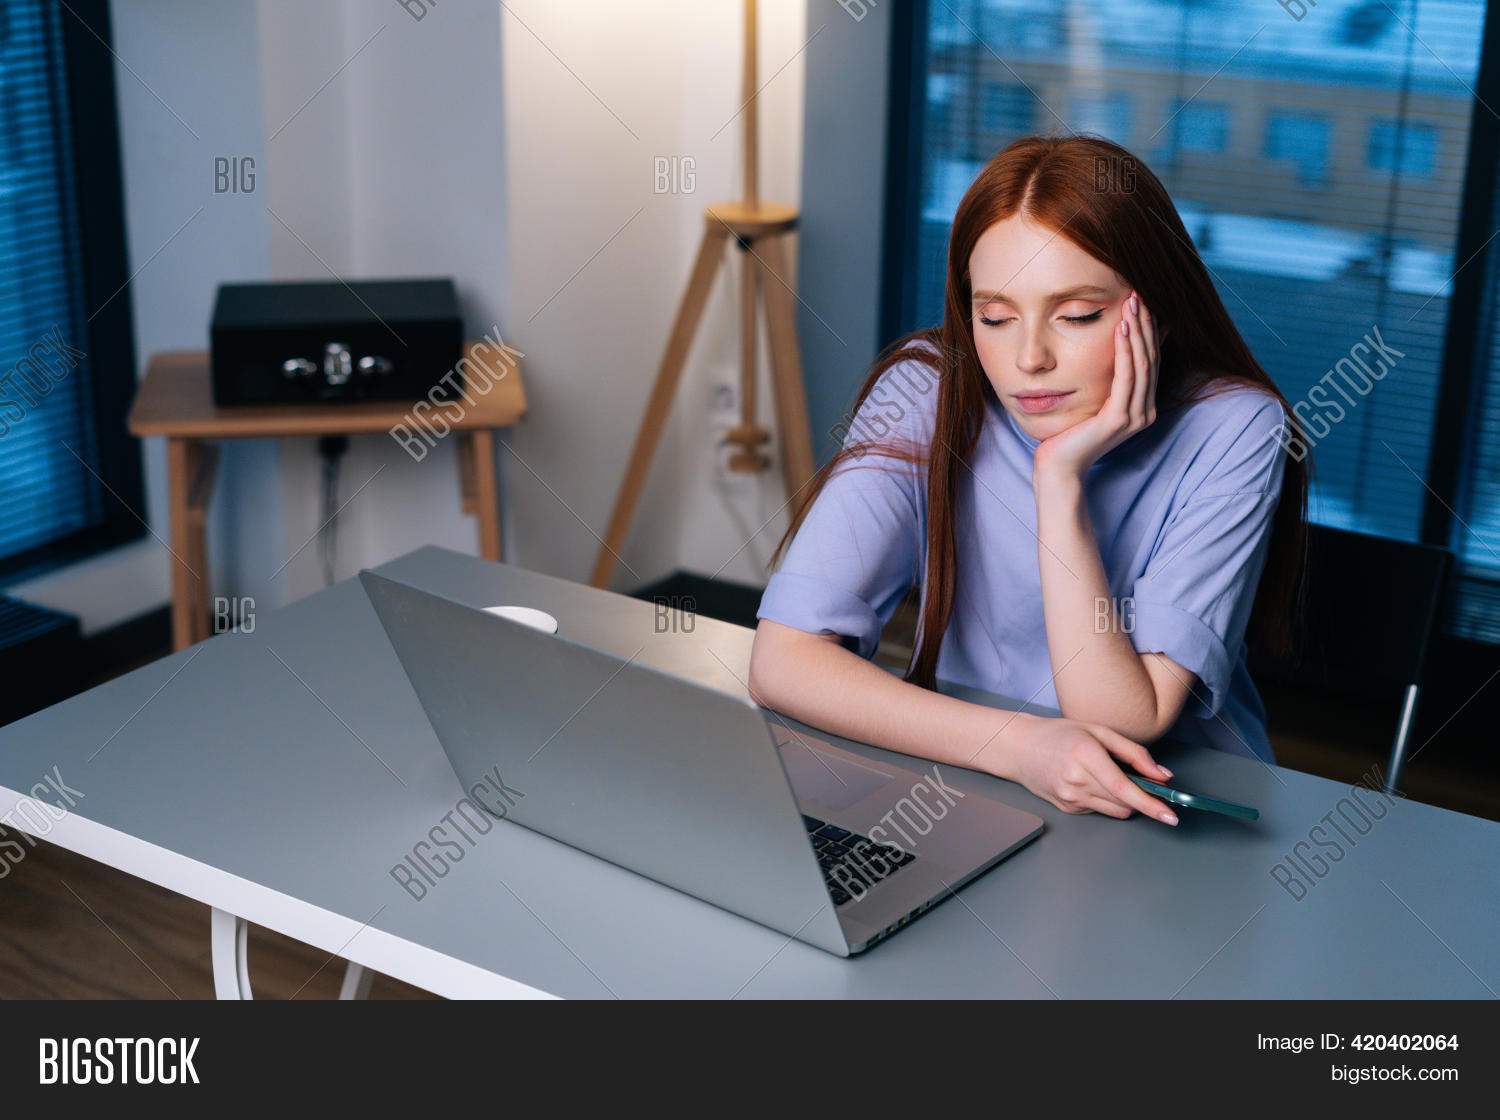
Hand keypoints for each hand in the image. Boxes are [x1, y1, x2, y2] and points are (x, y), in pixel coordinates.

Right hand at [977, 710, 1179, 824]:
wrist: (1018, 748)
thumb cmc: (1057, 735)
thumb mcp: (1098, 731)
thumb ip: (1134, 752)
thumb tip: (1162, 775)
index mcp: (1084, 755)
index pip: (1123, 787)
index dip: (1150, 803)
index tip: (1170, 815)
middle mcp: (1076, 781)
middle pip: (1124, 802)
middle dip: (1142, 797)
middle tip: (1145, 782)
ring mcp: (1069, 798)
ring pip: (1115, 810)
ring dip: (1124, 800)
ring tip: (1111, 777)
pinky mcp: (1067, 808)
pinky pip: (1099, 810)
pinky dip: (1106, 800)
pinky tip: (1092, 782)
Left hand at [1032, 290, 1158, 481]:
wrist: (1058, 466)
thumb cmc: (1070, 433)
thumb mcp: (1092, 401)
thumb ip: (1106, 383)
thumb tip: (1107, 354)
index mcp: (1141, 407)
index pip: (1149, 361)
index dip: (1147, 331)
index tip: (1140, 303)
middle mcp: (1144, 412)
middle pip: (1150, 359)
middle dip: (1145, 324)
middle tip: (1138, 294)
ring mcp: (1134, 417)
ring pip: (1141, 365)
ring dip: (1137, 332)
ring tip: (1132, 304)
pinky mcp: (1118, 420)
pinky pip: (1126, 379)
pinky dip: (1125, 352)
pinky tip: (1121, 330)